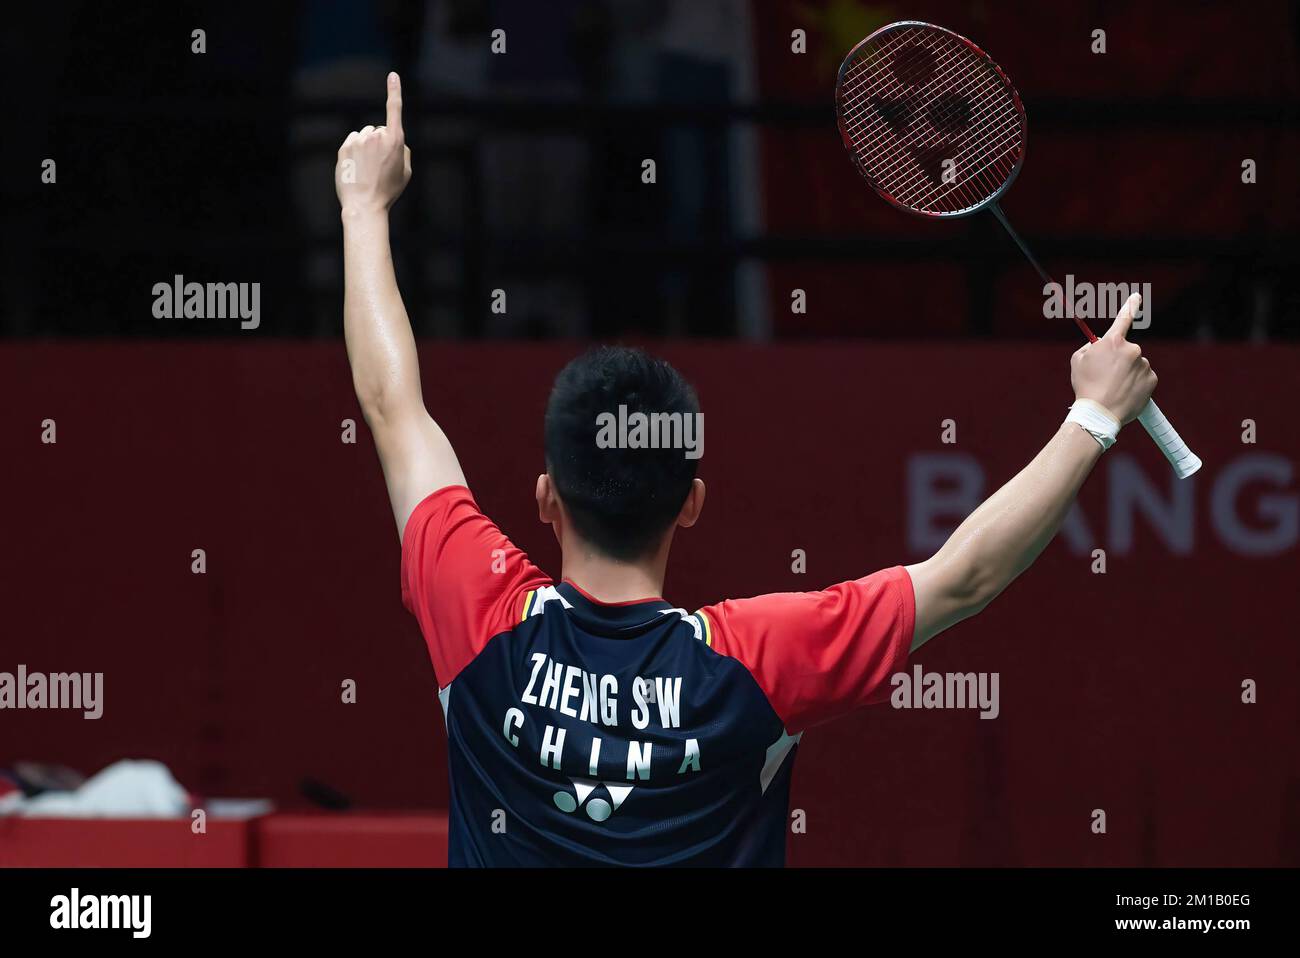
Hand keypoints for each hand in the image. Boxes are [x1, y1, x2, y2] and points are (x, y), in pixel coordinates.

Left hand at [335, 72, 410, 212]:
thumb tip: (394, 140)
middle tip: (380, 166)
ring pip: (365, 136)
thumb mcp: (406, 172)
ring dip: (367, 147)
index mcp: (395, 141)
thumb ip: (403, 151)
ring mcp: (359, 140)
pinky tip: (357, 167)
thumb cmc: (388, 191)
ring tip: (367, 169)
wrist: (364, 204)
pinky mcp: (345, 146)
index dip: (395, 91)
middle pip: (379, 130)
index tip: (393, 76)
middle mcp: (376, 136)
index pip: (395, 110)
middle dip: (380, 142)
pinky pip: (353, 141)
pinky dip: (355, 150)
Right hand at [1069, 293, 1157, 424]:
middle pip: (1126, 350)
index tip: (1137, 296)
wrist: (1100, 413)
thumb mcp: (1078, 361)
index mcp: (1113, 342)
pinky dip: (1136, 383)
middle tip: (1105, 376)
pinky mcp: (1152, 379)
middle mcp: (1132, 349)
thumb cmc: (1085, 386)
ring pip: (1135, 364)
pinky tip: (1124, 393)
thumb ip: (1089, 347)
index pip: (1124, 318)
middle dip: (1118, 359)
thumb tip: (1099, 346)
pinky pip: (1144, 377)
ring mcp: (1144, 364)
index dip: (1131, 305)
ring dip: (1127, 373)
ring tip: (1114, 388)